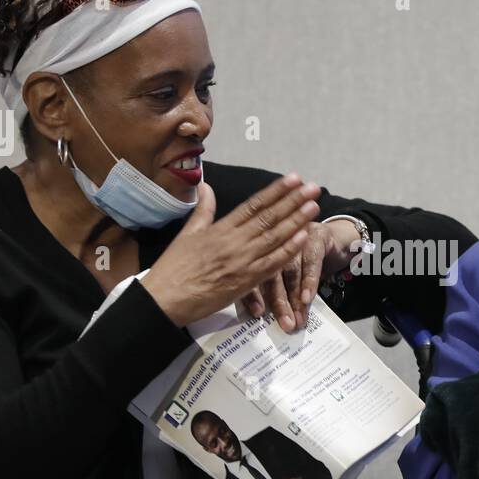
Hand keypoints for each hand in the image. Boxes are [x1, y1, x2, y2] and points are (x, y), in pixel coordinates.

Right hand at [141, 175, 321, 326]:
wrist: (164, 299)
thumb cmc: (174, 268)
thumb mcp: (187, 233)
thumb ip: (203, 210)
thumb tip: (206, 186)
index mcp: (220, 228)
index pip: (254, 205)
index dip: (275, 191)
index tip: (292, 178)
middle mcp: (234, 242)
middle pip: (269, 217)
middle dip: (293, 201)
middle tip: (313, 187)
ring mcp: (241, 262)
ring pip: (274, 237)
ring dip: (296, 220)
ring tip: (314, 205)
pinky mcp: (245, 282)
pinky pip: (271, 264)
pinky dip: (288, 250)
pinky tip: (304, 237)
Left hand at [235, 218, 361, 331]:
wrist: (339, 238)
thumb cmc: (310, 260)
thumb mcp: (293, 275)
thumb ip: (282, 290)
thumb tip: (279, 318)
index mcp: (265, 250)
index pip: (253, 274)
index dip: (253, 294)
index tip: (257, 314)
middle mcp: (277, 242)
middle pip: (272, 273)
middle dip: (278, 301)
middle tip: (286, 324)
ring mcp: (296, 237)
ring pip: (291, 270)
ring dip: (295, 297)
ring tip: (299, 317)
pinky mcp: (317, 236)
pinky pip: (312, 261)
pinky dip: (309, 282)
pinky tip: (308, 298)